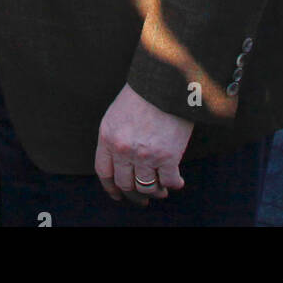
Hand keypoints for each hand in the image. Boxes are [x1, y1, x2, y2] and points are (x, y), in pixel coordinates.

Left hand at [94, 84, 194, 205]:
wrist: (164, 83)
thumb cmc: (142, 94)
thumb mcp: (117, 114)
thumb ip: (116, 138)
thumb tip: (122, 163)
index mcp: (108, 137)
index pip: (104, 172)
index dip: (110, 187)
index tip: (117, 195)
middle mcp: (123, 150)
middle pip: (125, 184)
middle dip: (133, 195)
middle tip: (142, 199)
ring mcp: (145, 155)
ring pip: (147, 188)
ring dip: (155, 192)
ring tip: (161, 190)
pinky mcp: (168, 158)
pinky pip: (169, 182)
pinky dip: (174, 185)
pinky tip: (177, 181)